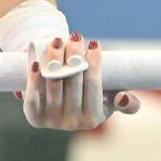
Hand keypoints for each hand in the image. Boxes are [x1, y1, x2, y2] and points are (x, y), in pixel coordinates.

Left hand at [16, 32, 139, 129]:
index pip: (95, 85)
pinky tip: (36, 62)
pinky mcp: (34, 117)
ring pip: (53, 84)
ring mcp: (52, 121)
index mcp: (94, 119)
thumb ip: (128, 104)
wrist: (60, 108)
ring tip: (58, 41)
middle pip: (73, 81)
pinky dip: (33, 78)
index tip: (94, 43)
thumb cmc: (91, 99)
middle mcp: (73, 123)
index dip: (94, 63)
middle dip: (74, 55)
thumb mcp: (111, 102)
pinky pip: (33, 95)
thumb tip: (122, 97)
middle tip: (75, 37)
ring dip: (54, 59)